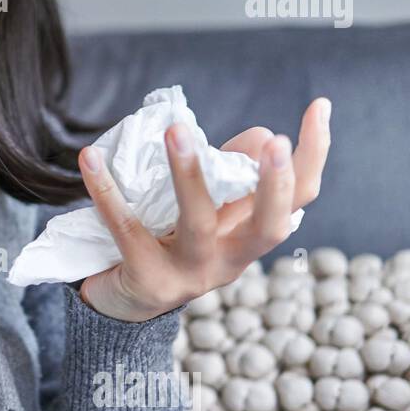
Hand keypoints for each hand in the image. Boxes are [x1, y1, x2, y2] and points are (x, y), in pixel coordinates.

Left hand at [76, 97, 331, 322]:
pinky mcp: (148, 280)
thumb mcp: (206, 211)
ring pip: (198, 223)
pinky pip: (127, 229)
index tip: (319, 106)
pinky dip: (106, 191)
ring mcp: (191, 275)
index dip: (313, 154)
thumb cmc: (168, 242)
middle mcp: (230, 260)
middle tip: (274, 139)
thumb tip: (261, 133)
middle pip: (269, 226)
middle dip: (275, 184)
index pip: (300, 198)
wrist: (122, 305)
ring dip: (189, 174)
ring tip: (177, 131)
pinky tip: (90, 158)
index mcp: (250, 237)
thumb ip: (228, 176)